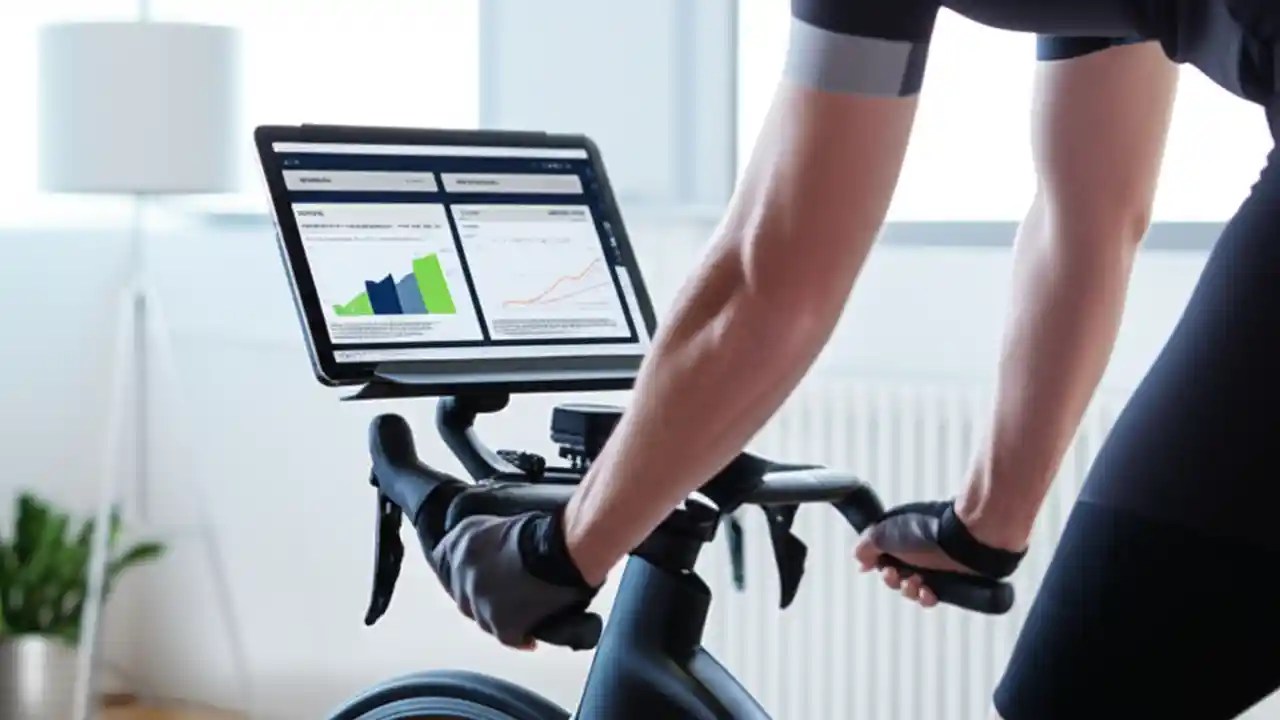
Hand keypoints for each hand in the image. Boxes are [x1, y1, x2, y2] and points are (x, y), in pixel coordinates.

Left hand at [429, 510, 601, 649]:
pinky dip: (520, 638)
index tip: (475, 576)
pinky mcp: (501, 624)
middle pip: (464, 594)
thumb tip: (493, 557)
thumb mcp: (506, 522)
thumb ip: (489, 538)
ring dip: (499, 617)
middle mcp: (464, 572)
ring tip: (520, 615)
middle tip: (503, 597)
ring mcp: (480, 601)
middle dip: (481, 597)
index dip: (463, 571)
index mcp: (463, 541)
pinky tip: (530, 638)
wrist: (565, 550)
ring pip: (483, 618)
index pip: (445, 560)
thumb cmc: (547, 531)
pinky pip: (508, 637)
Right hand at [853, 500, 1026, 608]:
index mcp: (904, 536)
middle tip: (895, 575)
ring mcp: (937, 566)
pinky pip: (934, 596)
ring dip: (909, 591)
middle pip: (897, 574)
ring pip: (914, 588)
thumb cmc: (927, 530)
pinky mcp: (952, 581)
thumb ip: (867, 544)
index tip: (872, 567)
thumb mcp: (886, 533)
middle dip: (892, 579)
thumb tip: (859, 557)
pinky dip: (927, 598)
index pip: (883, 556)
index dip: (876, 564)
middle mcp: (919, 550)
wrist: (969, 538)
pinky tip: (929, 593)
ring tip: (915, 584)